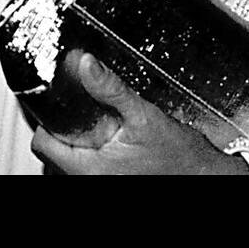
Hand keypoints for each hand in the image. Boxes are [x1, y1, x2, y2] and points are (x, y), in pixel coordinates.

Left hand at [29, 51, 248, 174]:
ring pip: (68, 160)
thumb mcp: (144, 117)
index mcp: (90, 170)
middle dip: (64, 129)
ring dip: (78, 140)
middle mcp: (90, 181)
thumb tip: (86, 63)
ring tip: (99, 125)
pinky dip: (92, 152)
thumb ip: (111, 89)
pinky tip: (110, 139)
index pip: (42, 143)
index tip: (59, 103)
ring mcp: (99, 184)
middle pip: (53, 152)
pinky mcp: (111, 183)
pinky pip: (87, 167)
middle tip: (82, 110)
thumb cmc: (181, 159)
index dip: (47, 120)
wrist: (207, 177)